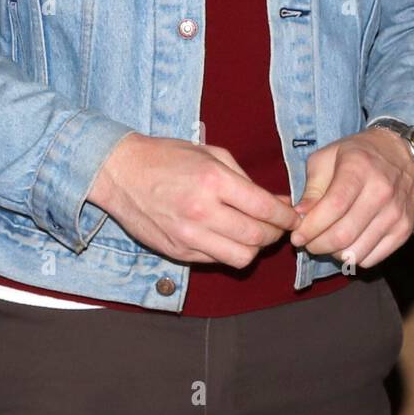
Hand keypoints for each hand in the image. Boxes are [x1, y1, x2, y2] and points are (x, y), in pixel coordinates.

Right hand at [88, 132, 300, 268]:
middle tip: (276, 226)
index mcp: (214, 181)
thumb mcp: (210, 154)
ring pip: (240, 258)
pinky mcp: (178, 252)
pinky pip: (216, 260)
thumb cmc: (167, 157)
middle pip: (257, 237)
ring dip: (254, 248)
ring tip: (253, 234)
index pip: (265, 208)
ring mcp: (188, 235)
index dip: (286, 216)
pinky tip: (226, 237)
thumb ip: (245, 179)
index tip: (292, 216)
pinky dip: (228, 252)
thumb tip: (277, 200)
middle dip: (275, 233)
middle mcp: (202, 211)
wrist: (121, 172)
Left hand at [286, 126, 413, 268]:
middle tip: (308, 243)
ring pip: (357, 252)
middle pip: (343, 234)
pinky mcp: (404, 230)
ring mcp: (396, 213)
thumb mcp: (328, 157)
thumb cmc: (359, 154)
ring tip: (326, 243)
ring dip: (334, 254)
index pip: (333, 207)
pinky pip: (372, 259)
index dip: (311, 227)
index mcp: (359, 168)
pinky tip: (347, 244)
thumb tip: (300, 215)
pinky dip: (353, 257)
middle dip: (317, 245)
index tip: (297, 236)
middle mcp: (381, 192)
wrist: (404, 153)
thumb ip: (312, 187)